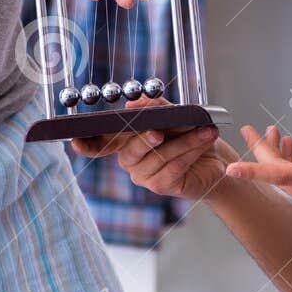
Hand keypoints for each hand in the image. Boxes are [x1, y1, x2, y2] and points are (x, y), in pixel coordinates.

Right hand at [72, 123, 228, 200]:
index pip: (103, 143)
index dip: (88, 143)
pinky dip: (191, 151)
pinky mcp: (160, 186)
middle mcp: (130, 160)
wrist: (215, 158)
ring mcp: (143, 176)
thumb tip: (135, 104)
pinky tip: (205, 141)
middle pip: (131, 147)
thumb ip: (156, 108)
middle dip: (147, 136)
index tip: (75, 140)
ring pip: (158, 155)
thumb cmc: (192, 134)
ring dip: (185, 140)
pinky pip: (173, 166)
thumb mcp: (175, 115)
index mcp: (127, 140)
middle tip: (161, 130)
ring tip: (205, 129)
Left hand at [226, 103, 291, 219]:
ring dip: (276, 158)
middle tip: (249, 130)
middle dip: (261, 151)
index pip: (280, 174)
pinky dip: (289, 167)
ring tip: (271, 133)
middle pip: (278, 175)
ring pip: (287, 180)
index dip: (253, 170)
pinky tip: (289, 148)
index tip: (231, 169)